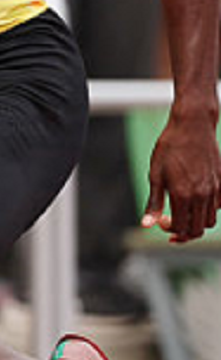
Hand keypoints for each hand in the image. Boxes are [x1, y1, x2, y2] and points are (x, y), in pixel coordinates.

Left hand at [142, 114, 220, 242]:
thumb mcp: (155, 175)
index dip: (168, 229)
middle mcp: (202, 195)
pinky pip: (218, 206)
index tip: (160, 221)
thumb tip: (146, 226)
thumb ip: (153, 203)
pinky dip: (208, 211)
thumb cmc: (169, 148)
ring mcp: (215, 189)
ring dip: (196, 223)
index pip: (180, 227)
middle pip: (198, 230)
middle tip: (170, 226)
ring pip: (210, 221)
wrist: (192, 126)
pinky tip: (195, 202)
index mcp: (183, 195)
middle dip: (183, 233)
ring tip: (183, 216)